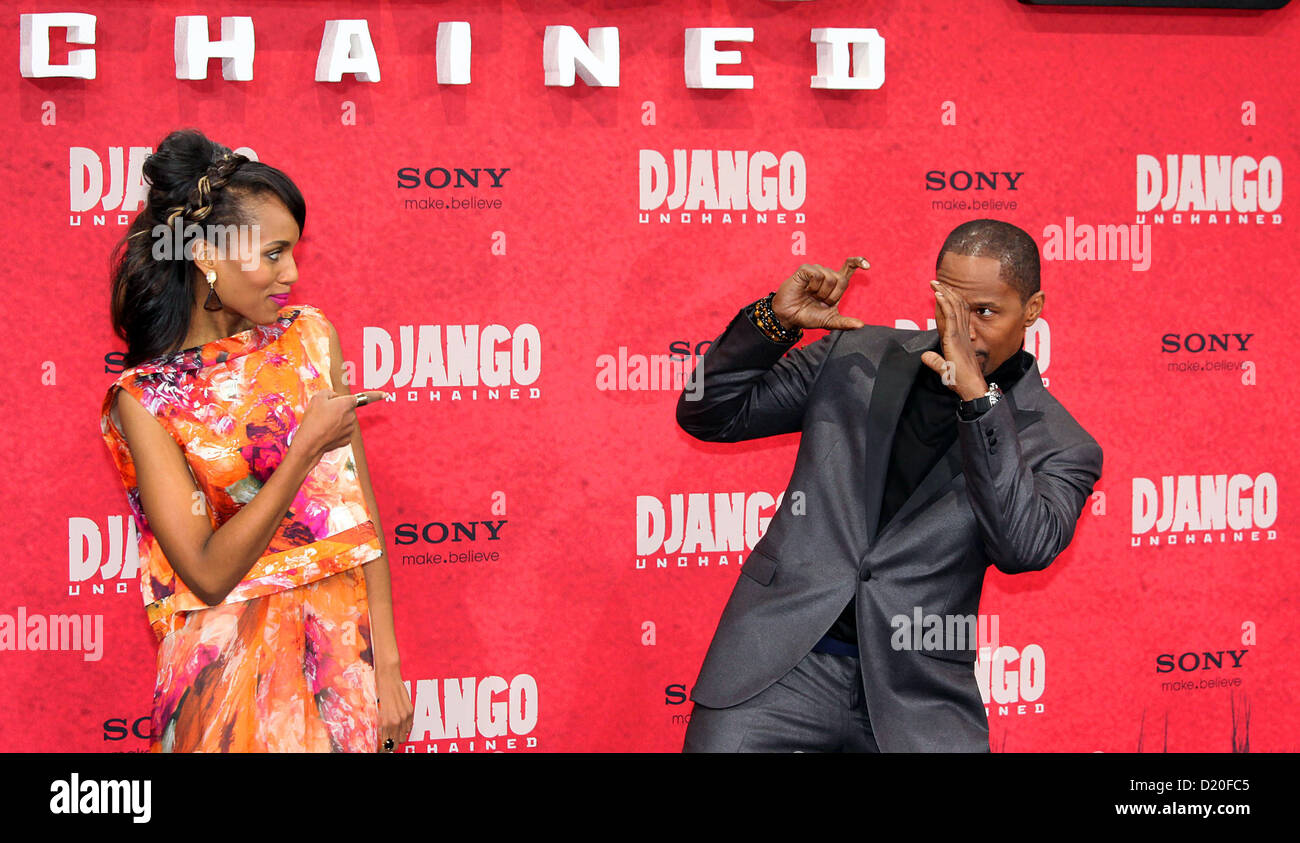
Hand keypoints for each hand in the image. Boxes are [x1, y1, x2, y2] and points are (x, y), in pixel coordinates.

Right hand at [291, 389, 386, 462]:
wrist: (309, 443)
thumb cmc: (313, 419)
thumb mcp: (317, 397)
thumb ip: (329, 393)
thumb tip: (335, 398)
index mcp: (347, 403)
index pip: (365, 397)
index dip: (376, 395)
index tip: (386, 395)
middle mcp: (352, 416)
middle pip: (347, 409)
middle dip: (337, 409)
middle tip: (322, 413)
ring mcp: (350, 429)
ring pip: (344, 420)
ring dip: (335, 420)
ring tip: (321, 424)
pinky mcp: (347, 440)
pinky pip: (341, 431)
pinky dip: (334, 431)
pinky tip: (325, 433)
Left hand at [376, 661, 413, 752]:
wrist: (388, 676)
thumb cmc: (377, 691)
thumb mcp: (374, 711)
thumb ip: (378, 725)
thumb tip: (379, 736)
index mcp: (386, 721)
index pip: (386, 743)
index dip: (383, 748)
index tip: (381, 749)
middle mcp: (397, 720)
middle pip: (396, 742)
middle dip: (391, 744)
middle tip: (385, 743)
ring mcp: (405, 715)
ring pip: (404, 735)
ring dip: (398, 736)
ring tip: (392, 734)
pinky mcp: (410, 710)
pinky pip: (409, 726)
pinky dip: (404, 727)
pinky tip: (398, 725)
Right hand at [771, 257, 869, 330]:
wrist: (790, 317)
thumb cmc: (808, 317)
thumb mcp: (830, 321)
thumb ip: (845, 323)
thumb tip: (861, 325)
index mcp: (835, 284)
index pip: (849, 267)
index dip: (859, 262)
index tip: (867, 266)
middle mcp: (827, 275)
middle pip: (841, 279)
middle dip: (833, 295)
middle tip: (820, 301)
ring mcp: (816, 270)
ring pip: (830, 277)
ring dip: (821, 292)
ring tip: (811, 296)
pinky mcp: (805, 269)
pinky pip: (817, 275)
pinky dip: (813, 286)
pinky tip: (805, 290)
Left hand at [920, 280, 987, 399]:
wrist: (972, 388)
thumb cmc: (962, 381)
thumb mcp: (945, 369)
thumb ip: (935, 361)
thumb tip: (925, 356)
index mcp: (961, 338)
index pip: (955, 315)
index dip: (949, 302)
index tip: (941, 292)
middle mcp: (962, 334)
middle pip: (955, 307)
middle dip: (946, 293)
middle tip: (936, 282)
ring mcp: (960, 335)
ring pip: (953, 309)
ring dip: (944, 294)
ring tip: (935, 283)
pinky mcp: (955, 339)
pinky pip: (951, 318)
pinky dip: (945, 305)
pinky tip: (939, 295)